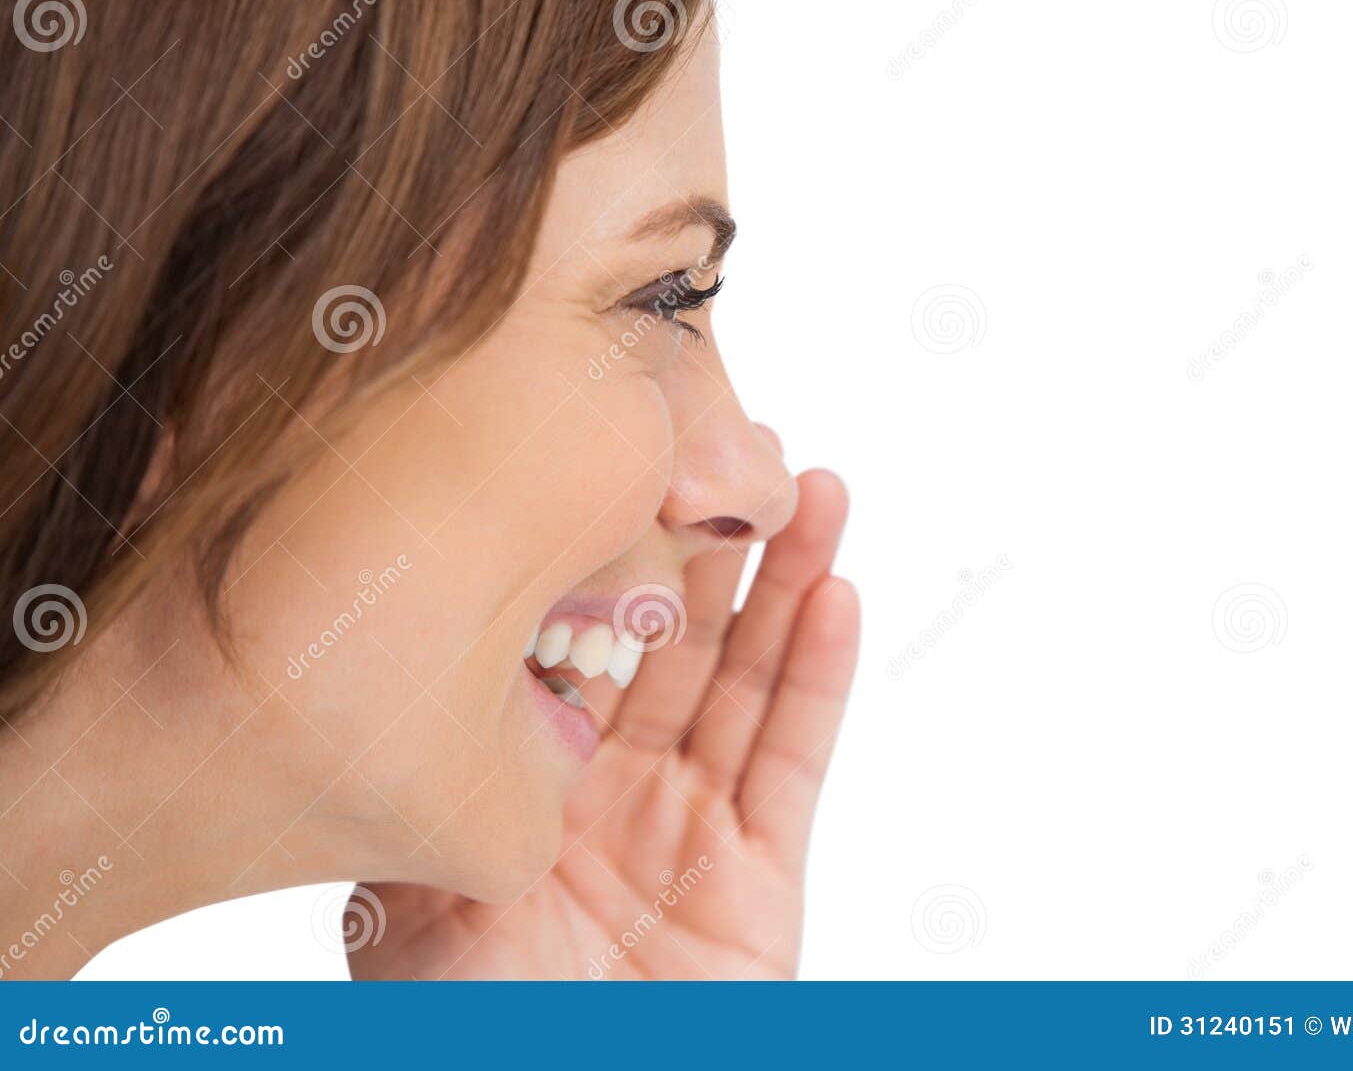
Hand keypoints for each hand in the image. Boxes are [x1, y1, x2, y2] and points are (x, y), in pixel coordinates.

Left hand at [348, 469, 858, 978]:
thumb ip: (434, 783)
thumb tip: (416, 653)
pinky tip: (839, 595)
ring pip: (750, 678)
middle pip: (681, 640)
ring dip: (789, 582)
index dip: (612, 554)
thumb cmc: (468, 1025)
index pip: (583, 641)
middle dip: (716, 544)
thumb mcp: (409, 895)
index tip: (630, 465)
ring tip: (818, 491)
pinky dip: (821, 676)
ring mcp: (696, 822)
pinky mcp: (764, 872)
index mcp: (536, 780)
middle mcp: (619, 785)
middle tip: (745, 445)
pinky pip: (795, 758)